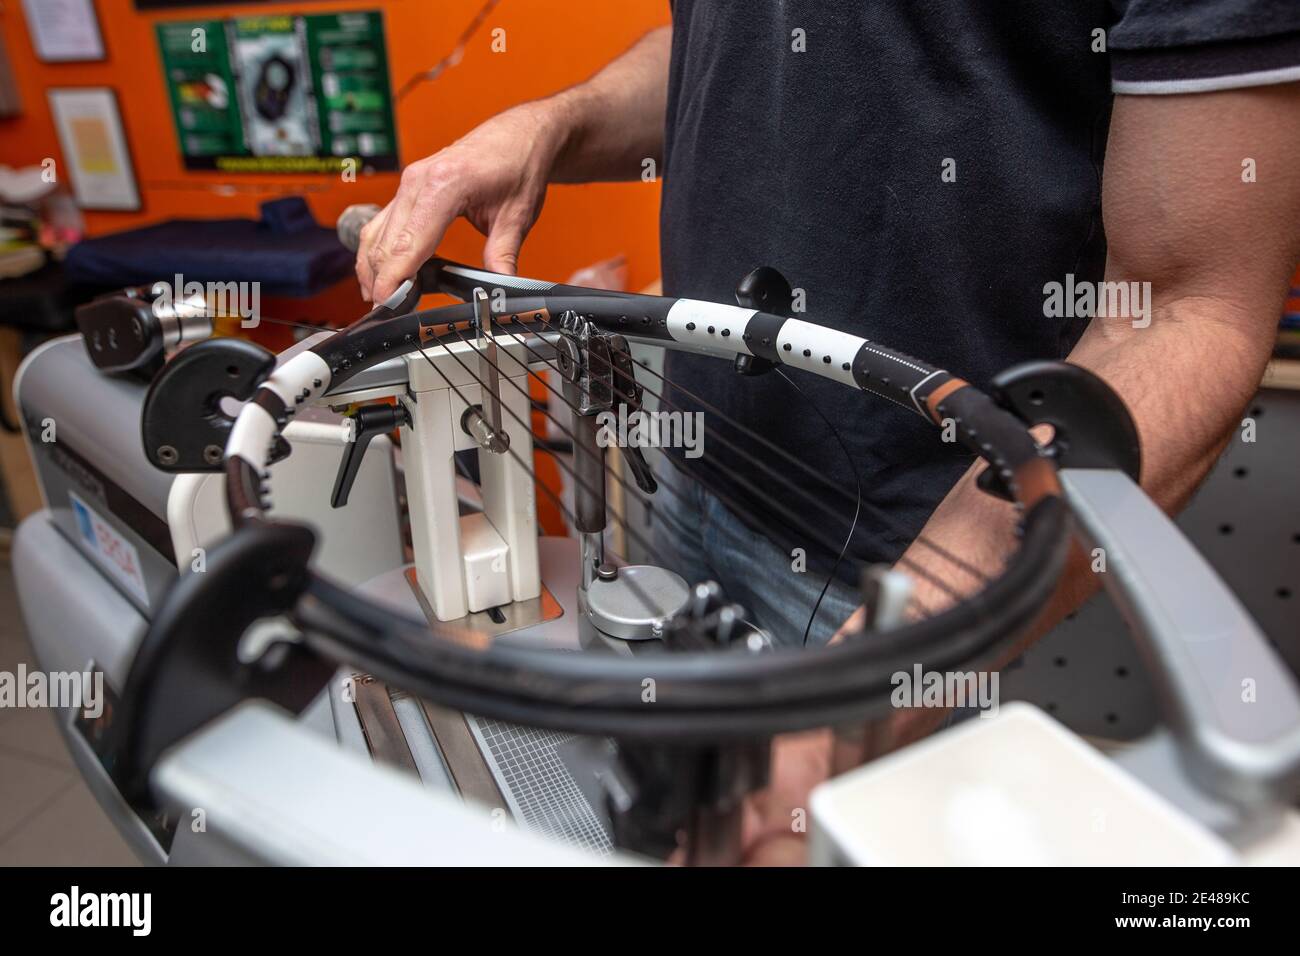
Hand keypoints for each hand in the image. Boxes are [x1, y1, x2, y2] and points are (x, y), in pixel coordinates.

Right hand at [356, 99, 568, 301]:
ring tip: (378, 299)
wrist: (520, 135)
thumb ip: (504, 256)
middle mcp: (418, 180)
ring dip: (372, 267)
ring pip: (377, 233)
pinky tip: (382, 272)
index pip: (409, 243)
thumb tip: (500, 289)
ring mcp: (410, 182)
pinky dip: (378, 250)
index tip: (386, 304)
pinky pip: (383, 222)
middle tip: (384, 313)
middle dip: (379, 280)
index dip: (393, 278)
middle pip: (386, 242)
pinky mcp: (410, 187)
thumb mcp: (517, 216)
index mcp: (444, 185)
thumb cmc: (518, 164)